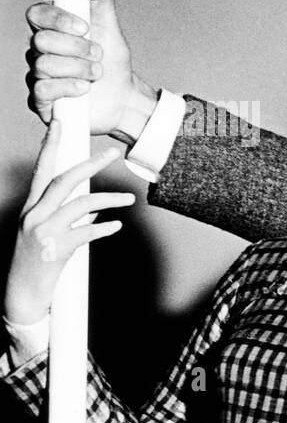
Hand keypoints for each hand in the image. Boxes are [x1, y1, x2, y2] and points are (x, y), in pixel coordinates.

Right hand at [4, 121, 133, 325]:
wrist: (22, 297)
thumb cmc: (36, 264)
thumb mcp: (45, 235)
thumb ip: (65, 218)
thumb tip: (94, 210)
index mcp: (31, 208)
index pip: (42, 170)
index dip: (51, 146)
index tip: (60, 125)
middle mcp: (33, 215)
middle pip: (64, 180)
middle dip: (90, 164)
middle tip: (112, 152)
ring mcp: (43, 232)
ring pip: (81, 204)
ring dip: (109, 199)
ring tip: (129, 200)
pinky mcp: (55, 250)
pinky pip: (86, 233)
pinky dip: (104, 228)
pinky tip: (116, 226)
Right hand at [25, 0, 158, 139]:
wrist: (124, 98)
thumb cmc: (113, 62)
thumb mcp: (111, 26)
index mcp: (51, 29)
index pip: (36, 14)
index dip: (57, 19)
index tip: (84, 27)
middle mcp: (40, 51)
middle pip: (40, 41)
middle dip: (77, 48)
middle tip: (98, 55)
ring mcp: (38, 75)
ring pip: (43, 65)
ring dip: (79, 69)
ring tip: (97, 74)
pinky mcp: (42, 100)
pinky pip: (43, 90)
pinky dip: (69, 88)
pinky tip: (84, 89)